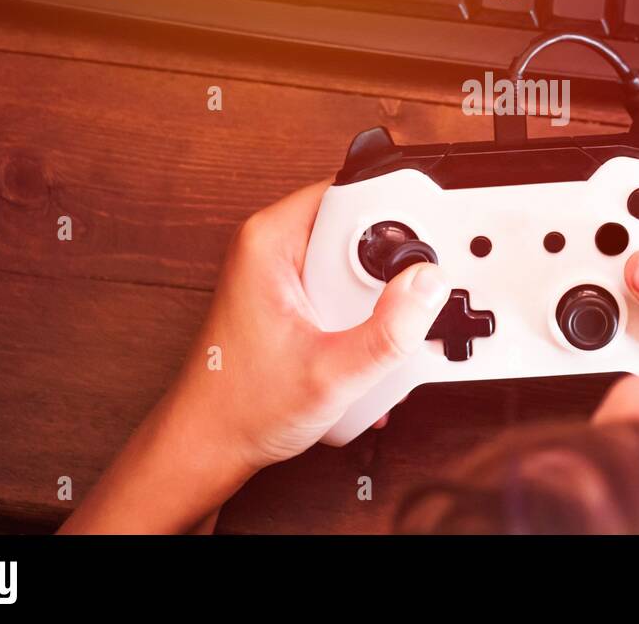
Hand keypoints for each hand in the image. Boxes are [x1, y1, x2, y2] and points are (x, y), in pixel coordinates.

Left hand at [171, 180, 451, 469]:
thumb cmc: (242, 408)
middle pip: (359, 226)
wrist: (209, 446)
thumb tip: (429, 286)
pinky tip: (362, 349)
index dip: (395, 217)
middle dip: (389, 269)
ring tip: (376, 336)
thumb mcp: (331, 374)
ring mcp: (281, 271)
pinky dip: (361, 315)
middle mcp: (272, 245)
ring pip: (355, 260)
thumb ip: (388, 332)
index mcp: (270, 241)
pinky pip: (342, 285)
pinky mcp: (291, 294)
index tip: (421, 253)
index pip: (351, 191)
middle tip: (396, 308)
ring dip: (377, 299)